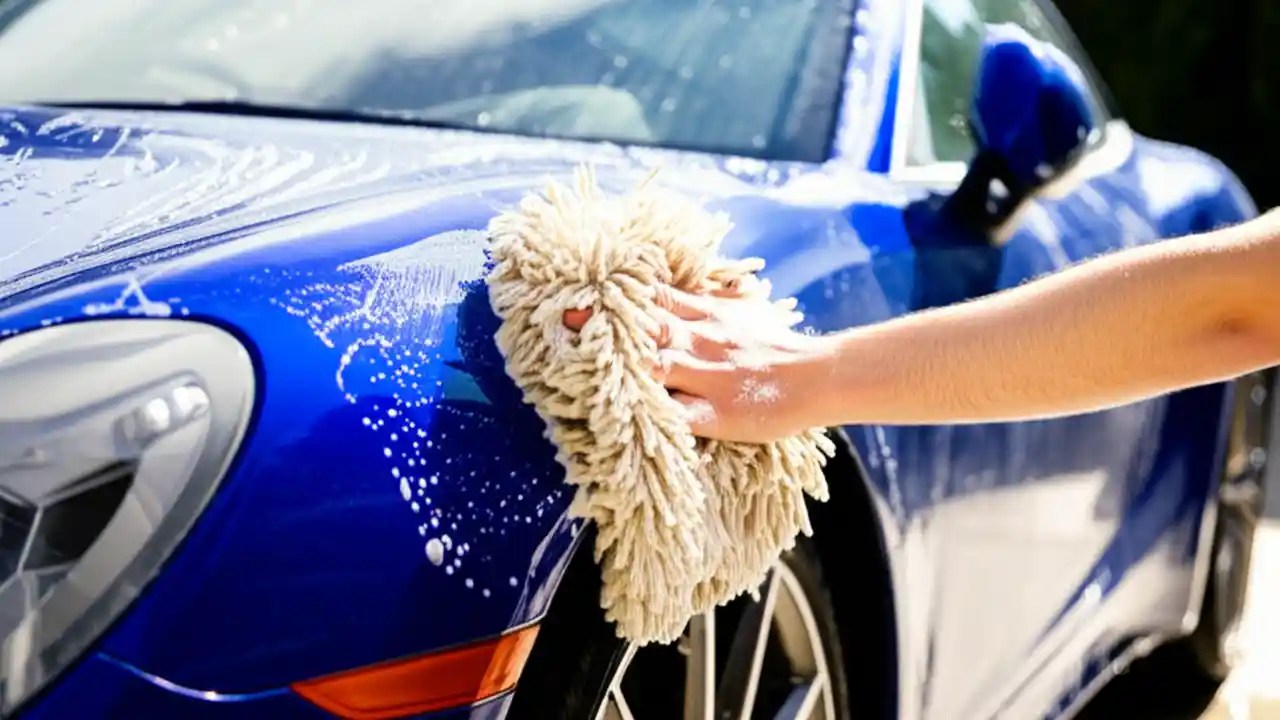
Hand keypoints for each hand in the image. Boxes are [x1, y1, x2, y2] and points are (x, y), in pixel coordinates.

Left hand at [564, 284, 833, 442]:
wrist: (817, 374)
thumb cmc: (775, 343)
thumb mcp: (738, 308)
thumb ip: (703, 298)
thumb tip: (669, 282)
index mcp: (702, 314)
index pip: (650, 295)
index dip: (614, 291)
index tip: (577, 286)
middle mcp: (698, 339)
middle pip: (644, 326)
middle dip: (603, 323)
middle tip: (560, 318)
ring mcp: (706, 376)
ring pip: (654, 367)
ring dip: (617, 368)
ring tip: (575, 370)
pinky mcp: (716, 413)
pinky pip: (677, 415)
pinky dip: (650, 416)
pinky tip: (620, 419)